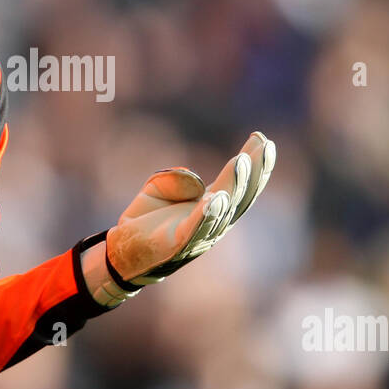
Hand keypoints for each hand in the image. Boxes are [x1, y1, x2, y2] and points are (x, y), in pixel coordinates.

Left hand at [103, 131, 274, 289]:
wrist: (123, 249)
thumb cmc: (146, 219)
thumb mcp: (159, 187)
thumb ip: (178, 179)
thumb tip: (198, 183)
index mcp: (212, 207)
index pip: (238, 184)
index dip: (253, 164)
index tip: (261, 138)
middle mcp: (212, 222)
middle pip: (241, 197)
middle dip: (255, 172)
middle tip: (265, 146)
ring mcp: (198, 235)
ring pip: (222, 210)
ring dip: (234, 186)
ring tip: (242, 161)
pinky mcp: (179, 244)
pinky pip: (196, 228)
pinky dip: (208, 214)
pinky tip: (218, 198)